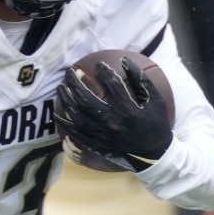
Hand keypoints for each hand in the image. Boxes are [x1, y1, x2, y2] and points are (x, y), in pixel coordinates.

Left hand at [55, 57, 172, 169]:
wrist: (151, 153)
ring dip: (66, 98)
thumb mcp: (155, 100)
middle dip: (75, 82)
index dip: (104, 72)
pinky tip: (58, 110)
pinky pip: (74, 131)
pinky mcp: (94, 142)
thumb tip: (125, 61)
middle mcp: (111, 122)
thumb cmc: (155, 122)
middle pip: (85, 98)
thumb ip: (141, 80)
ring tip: (61, 87)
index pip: (111, 85)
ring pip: (76, 114)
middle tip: (70, 72)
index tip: (99, 65)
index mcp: (127, 110)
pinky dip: (64, 121)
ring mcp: (100, 134)